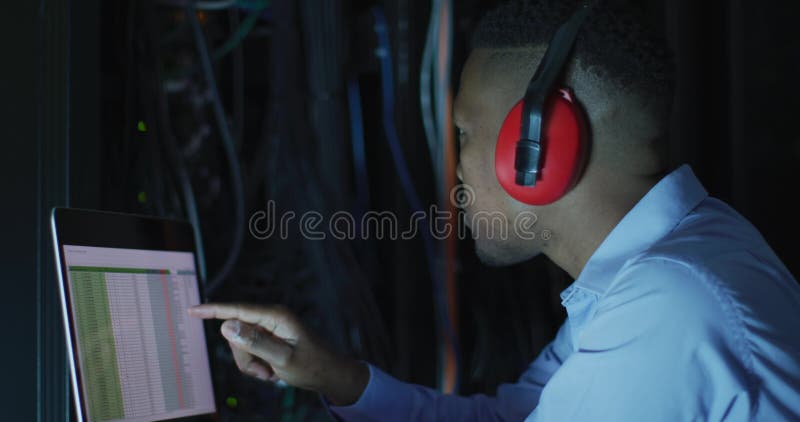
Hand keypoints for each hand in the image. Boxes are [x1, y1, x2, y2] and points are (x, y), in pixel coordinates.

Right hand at [188, 303, 368, 405]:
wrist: (328, 374)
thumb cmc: (311, 366)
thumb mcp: (282, 359)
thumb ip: (255, 342)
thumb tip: (228, 326)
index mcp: (276, 316)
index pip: (238, 310)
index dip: (213, 310)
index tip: (192, 309)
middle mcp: (271, 317)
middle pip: (236, 333)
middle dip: (244, 357)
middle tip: (265, 372)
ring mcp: (269, 327)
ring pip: (240, 345)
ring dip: (251, 363)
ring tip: (271, 373)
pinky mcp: (269, 337)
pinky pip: (249, 350)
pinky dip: (256, 364)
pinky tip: (272, 371)